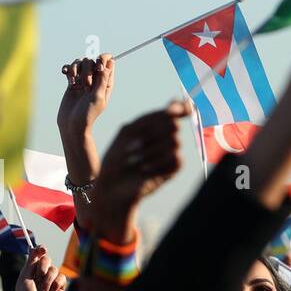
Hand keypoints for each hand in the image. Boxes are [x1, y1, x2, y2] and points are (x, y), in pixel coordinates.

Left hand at [15, 245, 67, 290]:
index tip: (42, 249)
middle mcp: (41, 273)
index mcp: (30, 270)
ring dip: (47, 280)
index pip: (37, 255)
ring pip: (54, 269)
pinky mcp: (60, 287)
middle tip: (38, 275)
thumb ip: (30, 262)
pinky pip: (62, 278)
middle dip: (42, 266)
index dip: (40, 250)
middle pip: (46, 259)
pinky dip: (56, 285)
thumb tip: (32, 246)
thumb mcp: (25, 278)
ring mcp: (51, 280)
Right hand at [58, 54, 114, 135]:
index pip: (108, 62)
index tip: (97, 67)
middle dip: (87, 69)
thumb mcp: (98, 97)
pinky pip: (70, 68)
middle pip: (92, 61)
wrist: (72, 124)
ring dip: (75, 68)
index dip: (102, 59)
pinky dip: (67, 68)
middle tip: (85, 85)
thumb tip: (109, 62)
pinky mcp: (72, 82)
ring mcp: (83, 80)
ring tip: (73, 81)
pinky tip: (65, 74)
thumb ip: (102, 79)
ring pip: (80, 62)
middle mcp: (96, 80)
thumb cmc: (88, 113)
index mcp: (106, 83)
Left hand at [94, 100, 192, 241]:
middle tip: (134, 145)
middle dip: (152, 133)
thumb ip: (150, 117)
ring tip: (133, 161)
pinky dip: (156, 163)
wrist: (112, 186)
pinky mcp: (172, 170)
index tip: (178, 109)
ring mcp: (169, 154)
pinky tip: (143, 170)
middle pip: (172, 124)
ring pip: (174, 141)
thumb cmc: (116, 159)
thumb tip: (175, 104)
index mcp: (152, 126)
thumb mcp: (128, 131)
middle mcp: (163, 138)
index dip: (179, 108)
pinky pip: (176, 158)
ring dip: (150, 150)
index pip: (174, 111)